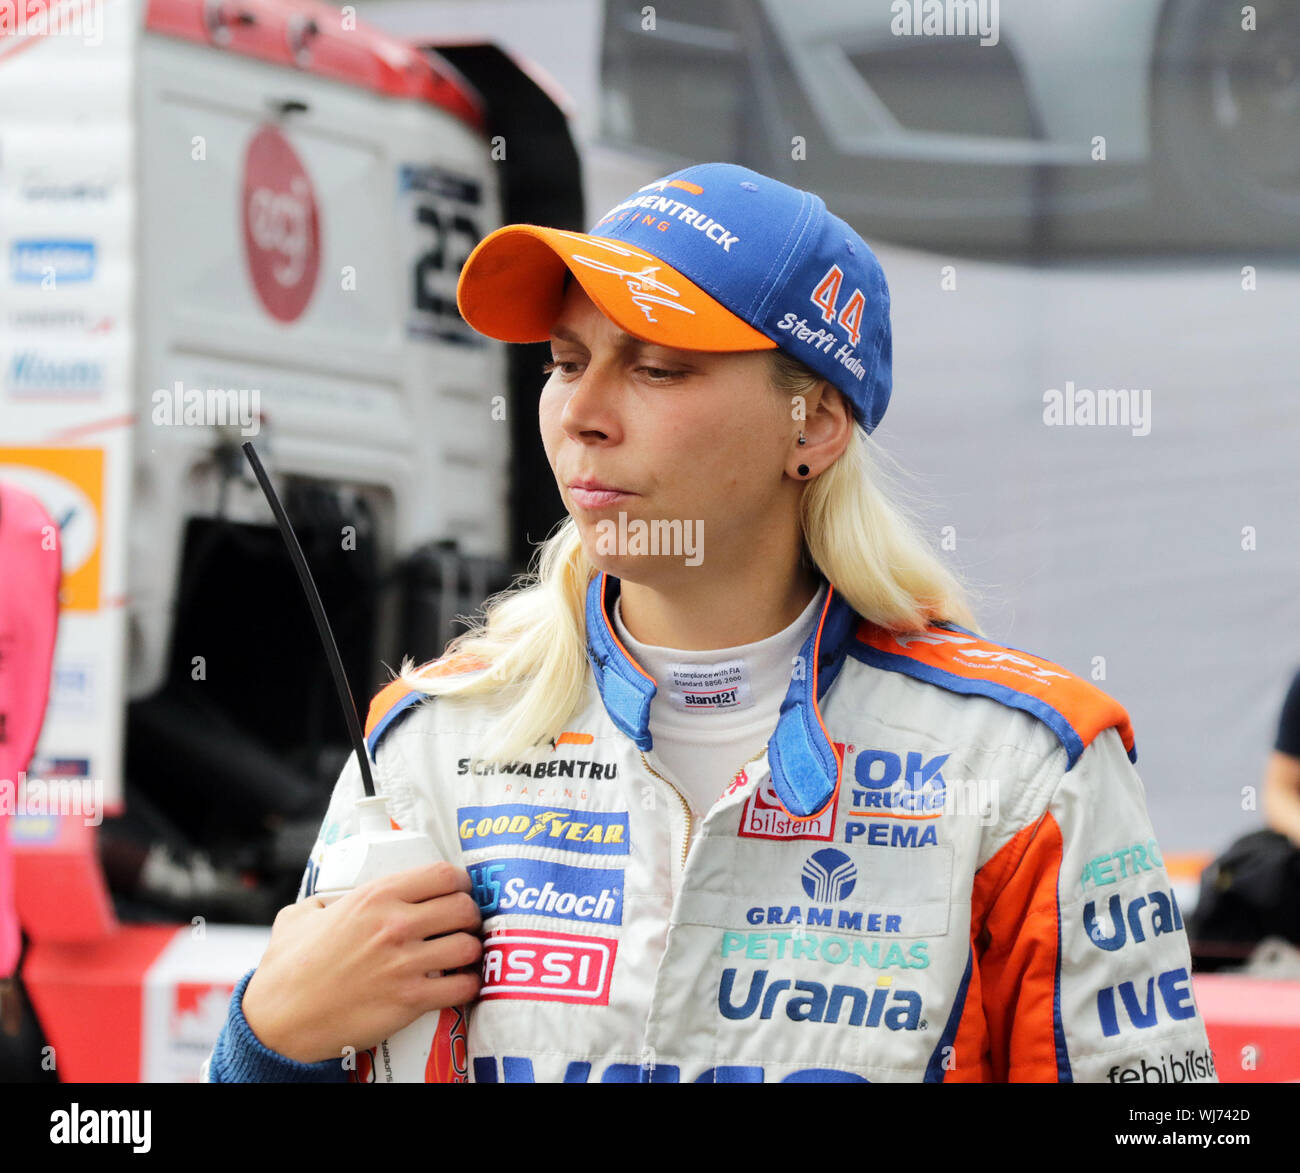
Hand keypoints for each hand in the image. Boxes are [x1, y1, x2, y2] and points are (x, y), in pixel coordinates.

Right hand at [242, 862, 481, 1063]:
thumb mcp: (299, 915)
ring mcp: (405, 962)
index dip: (459, 881)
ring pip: (468, 946)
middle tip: (463, 924)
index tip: (459, 890)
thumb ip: (324, 900)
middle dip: (470, 915)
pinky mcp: (411, 999)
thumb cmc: (286, 970)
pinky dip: (468, 986)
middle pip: (464, 907)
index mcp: (375, 896)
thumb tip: (331, 900)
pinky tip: (460, 984)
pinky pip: (462, 987)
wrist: (277, 1020)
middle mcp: (395, 924)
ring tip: (463, 955)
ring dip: (471, 951)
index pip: (442, 874)